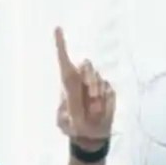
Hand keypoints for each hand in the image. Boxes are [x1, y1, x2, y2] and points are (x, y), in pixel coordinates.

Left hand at [54, 27, 115, 144]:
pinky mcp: (108, 89)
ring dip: (96, 96)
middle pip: (86, 66)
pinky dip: (105, 102)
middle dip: (89, 81)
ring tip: (92, 111)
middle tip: (90, 100)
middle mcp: (81, 79)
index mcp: (67, 84)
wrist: (90, 135)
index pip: (63, 60)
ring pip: (98, 79)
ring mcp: (96, 83)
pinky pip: (108, 90)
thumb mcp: (67, 122)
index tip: (57, 28)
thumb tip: (74, 92)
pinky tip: (100, 111)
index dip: (60, 44)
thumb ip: (71, 107)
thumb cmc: (74, 127)